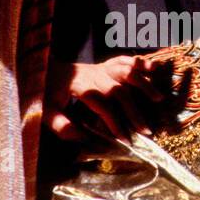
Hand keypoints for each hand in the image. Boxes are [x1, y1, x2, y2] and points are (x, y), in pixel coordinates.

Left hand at [44, 54, 177, 139]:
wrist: (40, 69)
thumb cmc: (43, 93)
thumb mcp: (44, 111)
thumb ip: (60, 124)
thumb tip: (81, 137)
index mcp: (78, 85)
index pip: (101, 103)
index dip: (114, 121)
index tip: (124, 138)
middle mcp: (92, 73)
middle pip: (118, 89)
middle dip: (133, 110)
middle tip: (146, 130)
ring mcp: (99, 67)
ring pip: (125, 72)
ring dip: (143, 84)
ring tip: (159, 99)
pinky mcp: (103, 65)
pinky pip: (124, 60)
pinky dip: (140, 63)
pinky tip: (155, 67)